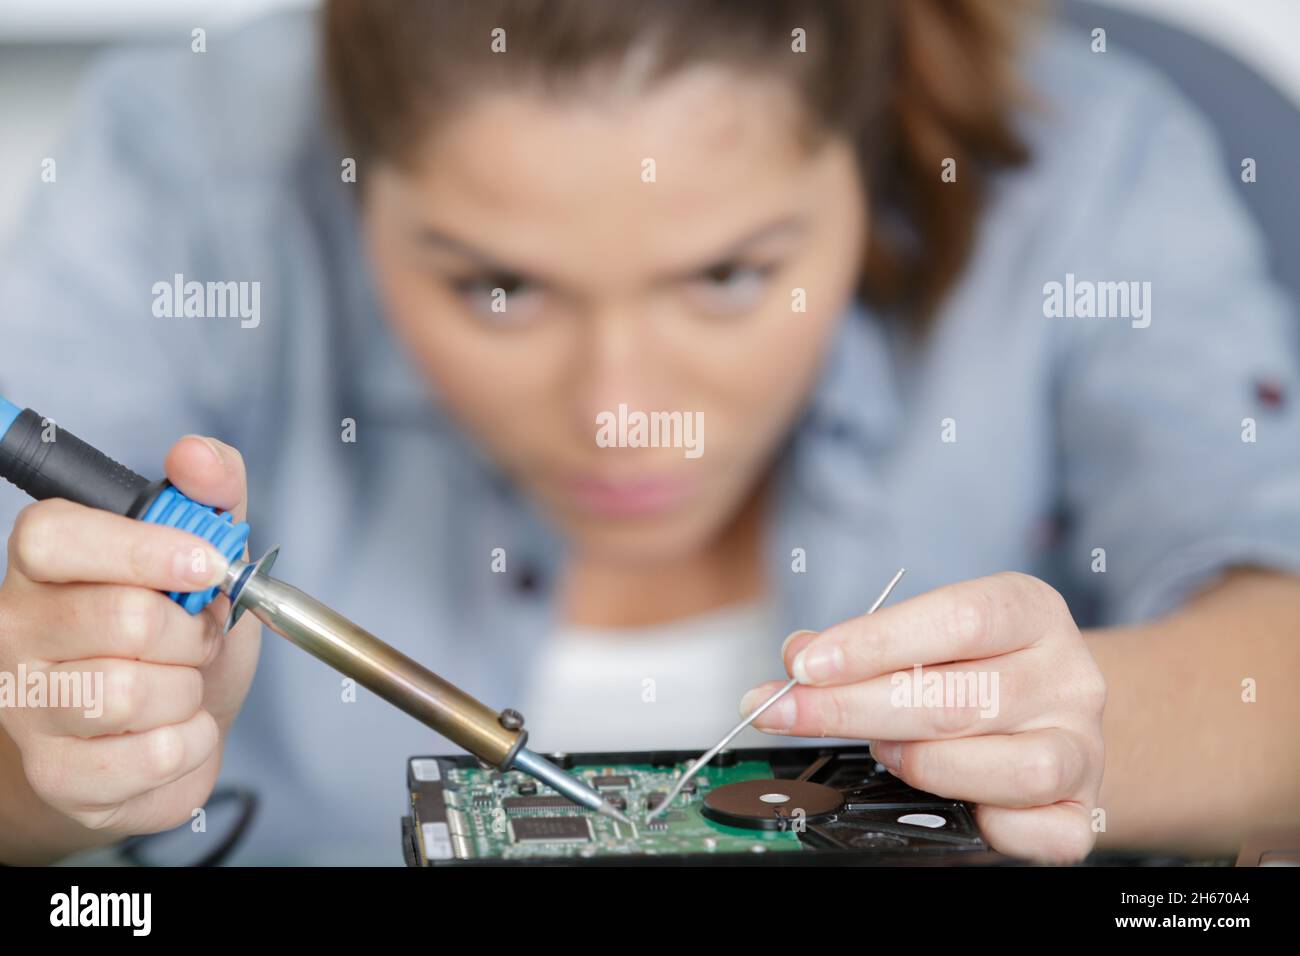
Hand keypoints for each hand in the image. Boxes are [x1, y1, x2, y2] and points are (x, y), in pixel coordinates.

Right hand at [0, 435, 258, 852]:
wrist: (167, 730)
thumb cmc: (178, 634)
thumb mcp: (206, 554)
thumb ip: (211, 492)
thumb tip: (195, 455)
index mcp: (44, 564)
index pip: (57, 538)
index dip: (145, 549)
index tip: (207, 564)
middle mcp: (15, 630)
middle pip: (121, 619)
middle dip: (193, 630)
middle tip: (200, 634)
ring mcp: (28, 707)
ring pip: (134, 693)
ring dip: (190, 689)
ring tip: (183, 683)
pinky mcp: (57, 774)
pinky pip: (152, 755)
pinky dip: (193, 741)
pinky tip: (178, 729)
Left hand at [740, 572, 1105, 861]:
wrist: (1052, 714)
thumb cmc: (973, 669)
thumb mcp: (926, 636)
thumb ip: (863, 644)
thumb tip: (799, 657)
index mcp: (1031, 612)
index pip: (959, 618)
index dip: (874, 643)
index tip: (804, 665)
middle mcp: (1068, 676)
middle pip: (958, 697)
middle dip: (852, 709)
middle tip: (785, 715)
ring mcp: (1083, 746)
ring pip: (1009, 767)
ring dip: (923, 763)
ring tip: (882, 752)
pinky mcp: (1083, 811)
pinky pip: (1036, 831)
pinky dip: (987, 823)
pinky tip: (948, 802)